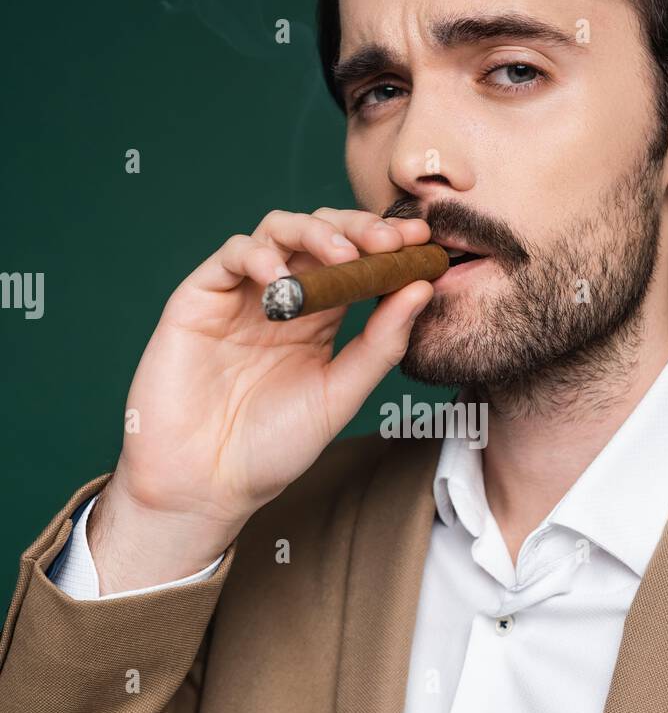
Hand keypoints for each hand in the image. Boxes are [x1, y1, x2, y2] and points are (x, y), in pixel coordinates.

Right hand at [90, 209, 433, 586]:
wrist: (205, 484)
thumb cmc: (271, 448)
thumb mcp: (340, 395)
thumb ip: (380, 345)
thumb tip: (422, 288)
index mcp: (319, 319)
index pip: (357, 263)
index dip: (389, 245)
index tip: (423, 241)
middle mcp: (281, 298)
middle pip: (321, 233)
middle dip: (360, 228)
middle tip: (390, 241)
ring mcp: (240, 294)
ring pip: (278, 230)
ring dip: (315, 231)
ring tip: (342, 256)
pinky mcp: (199, 298)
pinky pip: (231, 255)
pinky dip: (261, 256)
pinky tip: (284, 281)